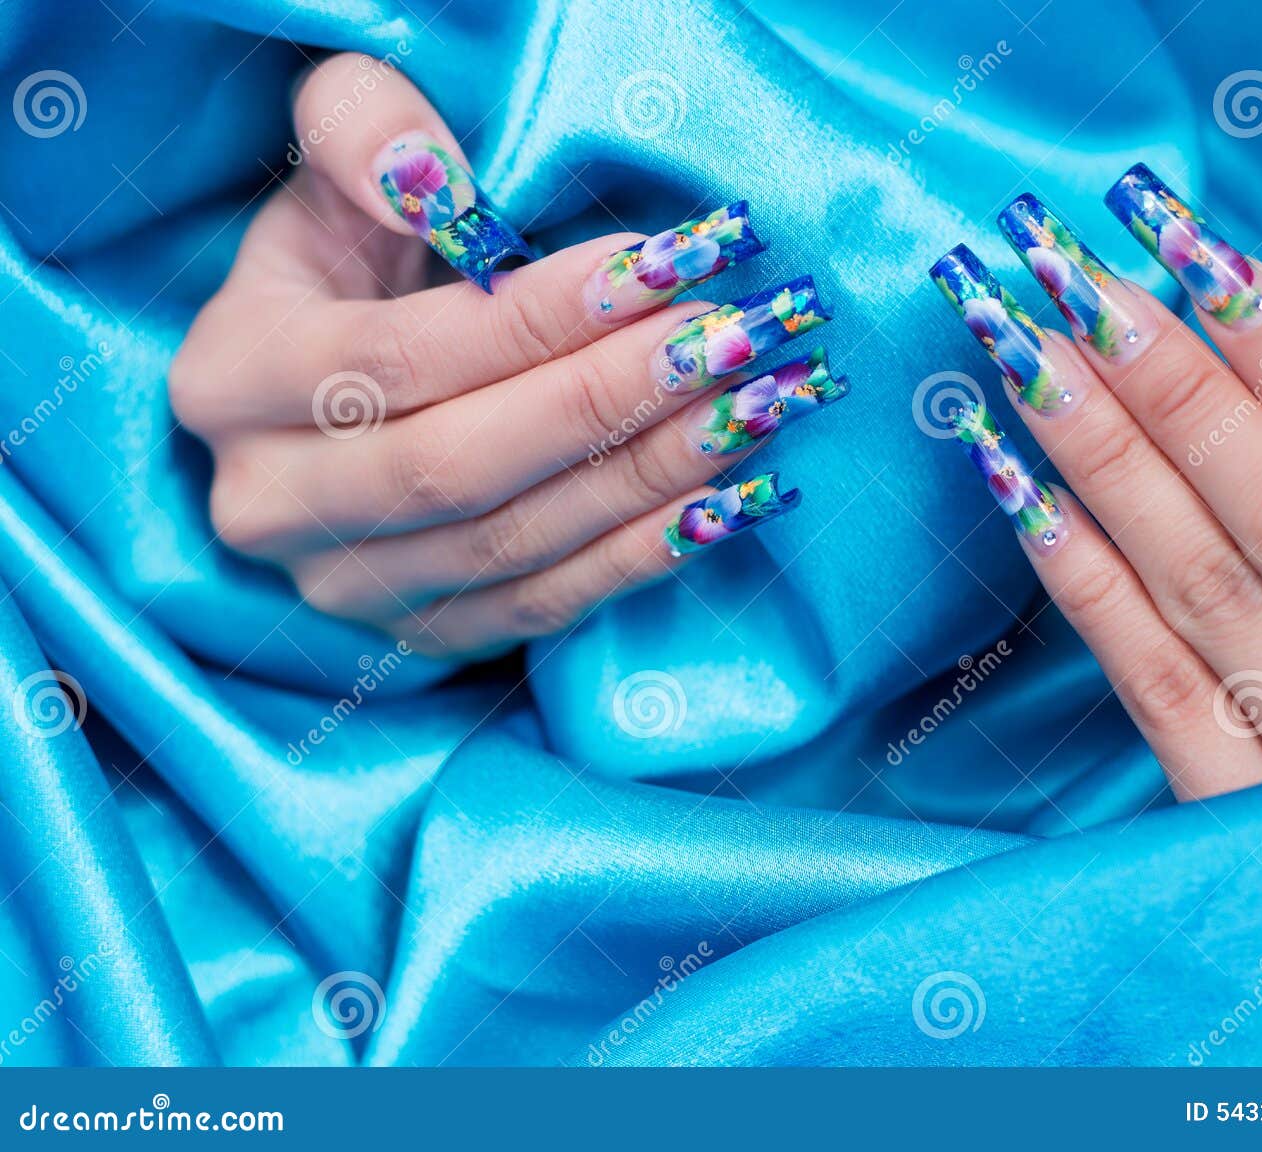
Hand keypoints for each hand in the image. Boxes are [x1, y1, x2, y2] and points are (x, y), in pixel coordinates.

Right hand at [171, 54, 839, 658]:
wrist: (335, 395)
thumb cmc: (348, 268)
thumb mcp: (332, 179)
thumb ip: (362, 136)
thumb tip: (431, 178)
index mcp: (231, 381)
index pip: (396, 359)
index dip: (534, 320)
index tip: (660, 268)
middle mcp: (271, 504)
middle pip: (459, 464)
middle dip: (609, 399)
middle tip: (731, 340)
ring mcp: (346, 587)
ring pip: (514, 543)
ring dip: (650, 474)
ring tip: (760, 404)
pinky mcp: (425, 634)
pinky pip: (546, 606)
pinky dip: (645, 555)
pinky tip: (734, 499)